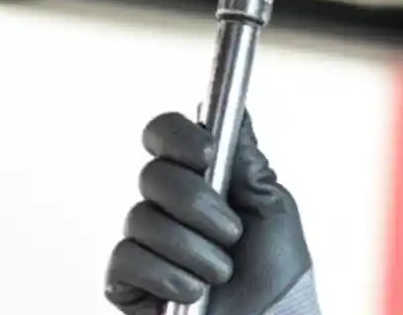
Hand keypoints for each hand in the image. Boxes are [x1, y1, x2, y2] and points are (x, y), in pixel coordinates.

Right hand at [105, 113, 318, 314]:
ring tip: (221, 272)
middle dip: (197, 204)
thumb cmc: (277, 272)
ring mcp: (144, 243)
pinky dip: (167, 275)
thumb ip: (245, 160)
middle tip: (231, 232)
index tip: (207, 154)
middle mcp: (167, 206)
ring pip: (140, 219)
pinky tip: (193, 293)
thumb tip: (238, 109)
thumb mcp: (271, 205)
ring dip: (193, 249)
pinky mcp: (126, 283)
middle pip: (152, 175)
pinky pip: (125, 259)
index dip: (177, 136)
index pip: (165, 135)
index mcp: (201, 179)